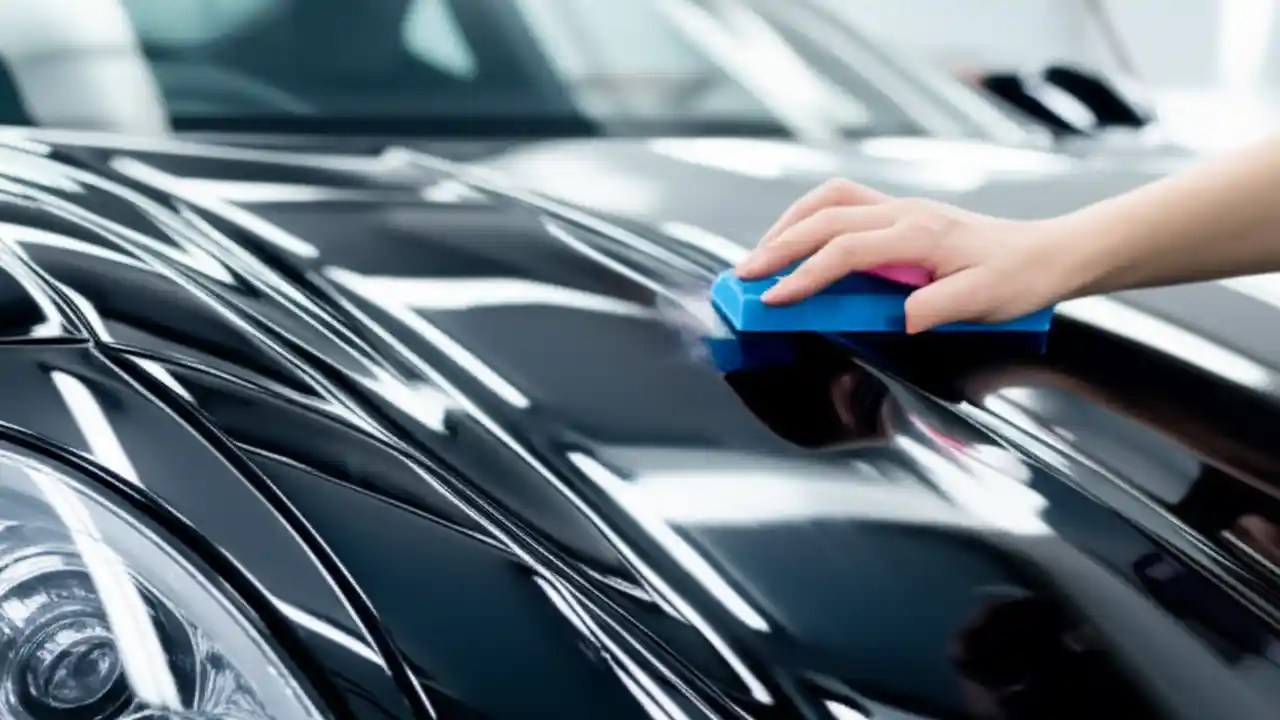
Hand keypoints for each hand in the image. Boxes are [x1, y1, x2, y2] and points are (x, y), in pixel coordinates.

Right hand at [735, 179, 1069, 332]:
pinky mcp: (900, 214)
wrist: (1047, 253)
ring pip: (829, 200)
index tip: (774, 300)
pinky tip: (798, 237)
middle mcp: (904, 213)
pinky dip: (810, 217)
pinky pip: (842, 202)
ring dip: (789, 223)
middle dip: (778, 246)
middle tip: (745, 276)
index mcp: (919, 235)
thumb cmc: (1017, 279)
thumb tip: (896, 319)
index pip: (845, 251)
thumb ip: (936, 310)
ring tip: (762, 253)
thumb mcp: (983, 303)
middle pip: (824, 218)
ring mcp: (901, 208)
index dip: (804, 276)